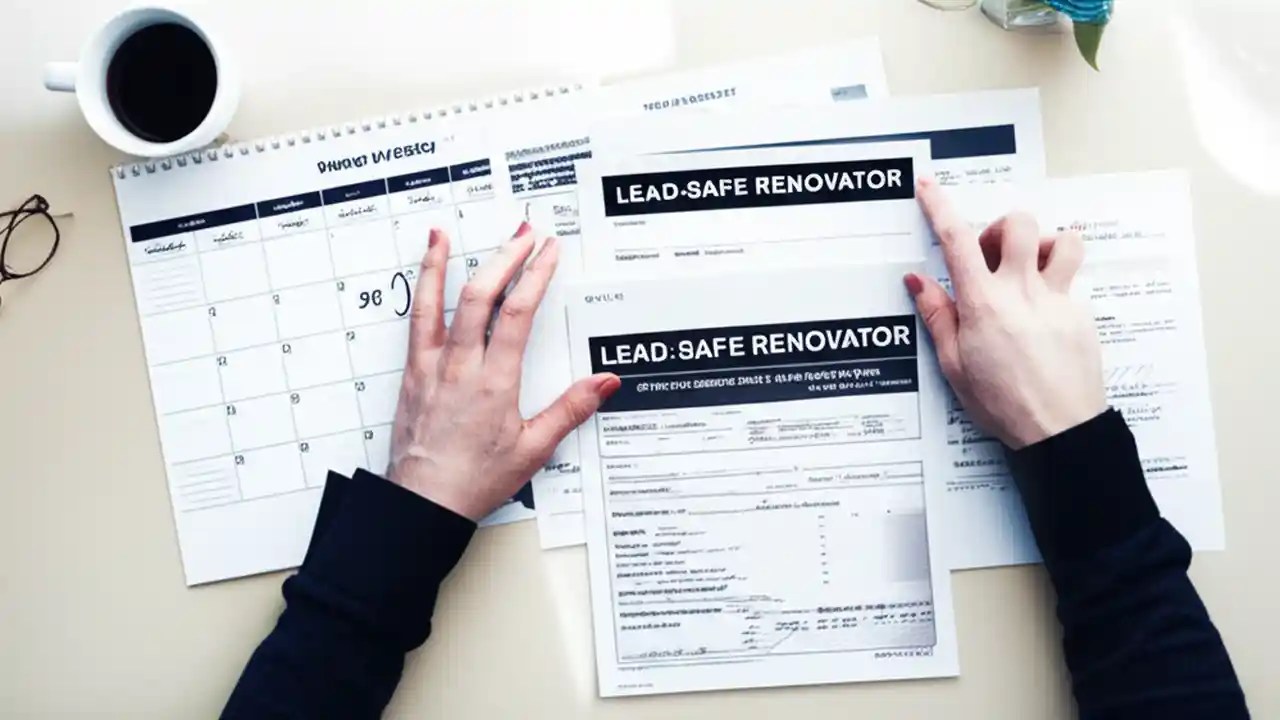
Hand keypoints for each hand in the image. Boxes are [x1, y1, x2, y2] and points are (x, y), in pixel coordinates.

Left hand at [388, 223, 620, 519]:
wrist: (422, 504)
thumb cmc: (475, 481)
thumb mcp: (533, 449)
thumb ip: (570, 409)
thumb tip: (605, 382)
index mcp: (494, 383)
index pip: (518, 314)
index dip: (536, 275)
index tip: (549, 251)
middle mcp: (459, 367)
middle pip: (480, 296)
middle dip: (504, 258)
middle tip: (523, 233)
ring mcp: (431, 367)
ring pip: (437, 302)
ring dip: (442, 263)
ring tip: (443, 232)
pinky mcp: (412, 374)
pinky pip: (416, 322)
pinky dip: (421, 292)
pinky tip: (424, 276)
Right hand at [906, 178, 1105, 448]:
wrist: (1060, 432)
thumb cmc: (1004, 405)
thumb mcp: (955, 365)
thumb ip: (938, 316)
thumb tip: (919, 281)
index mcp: (984, 304)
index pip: (957, 241)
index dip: (939, 207)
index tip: (929, 187)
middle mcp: (1023, 293)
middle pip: (1018, 224)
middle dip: (1000, 228)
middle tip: (990, 256)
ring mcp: (1057, 301)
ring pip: (1062, 240)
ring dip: (1041, 245)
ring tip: (1027, 270)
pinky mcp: (1080, 315)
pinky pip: (1069, 281)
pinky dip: (1053, 286)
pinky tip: (1041, 318)